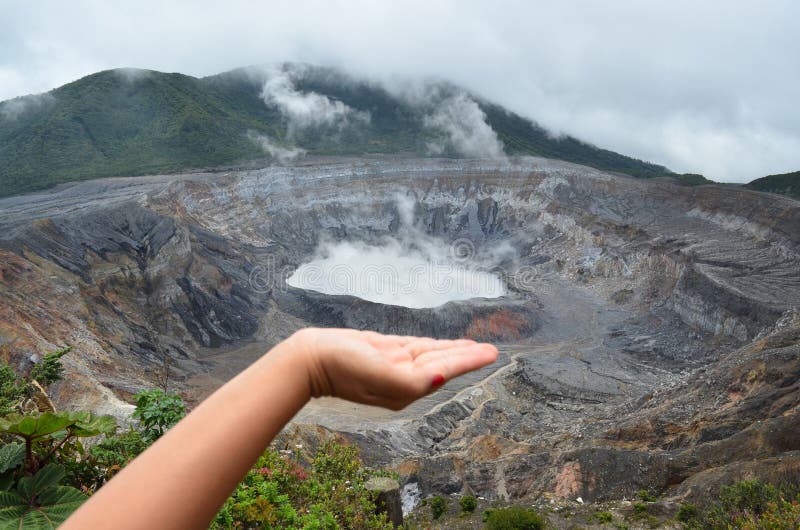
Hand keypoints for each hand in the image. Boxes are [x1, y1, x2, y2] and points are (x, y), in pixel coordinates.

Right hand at [287, 328, 498, 409]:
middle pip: (442, 363)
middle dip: (467, 356)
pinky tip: (443, 345)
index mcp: (406, 389)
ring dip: (453, 350)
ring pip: (431, 354)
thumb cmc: (343, 368)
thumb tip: (441, 377)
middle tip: (491, 349)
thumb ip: (413, 380)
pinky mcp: (383, 351)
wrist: (310, 358)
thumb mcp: (381, 377)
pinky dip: (432, 345)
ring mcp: (393, 365)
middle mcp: (403, 378)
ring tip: (474, 346)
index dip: (468, 361)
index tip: (490, 353)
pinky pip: (415, 347)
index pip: (444, 371)